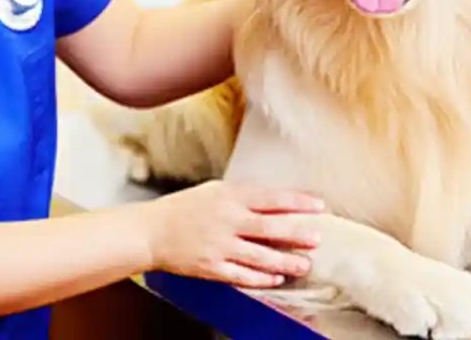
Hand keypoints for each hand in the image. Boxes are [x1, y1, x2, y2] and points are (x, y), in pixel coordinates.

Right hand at [136, 180, 324, 287]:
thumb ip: (243, 196)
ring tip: (304, 265)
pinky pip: (243, 276)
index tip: (319, 206)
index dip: (298, 203)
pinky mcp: (212, 267)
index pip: (271, 199)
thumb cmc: (183, 208)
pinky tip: (276, 279)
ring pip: (261, 257)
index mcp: (229, 197)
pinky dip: (262, 279)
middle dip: (298, 234)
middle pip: (271, 229)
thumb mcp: (214, 191)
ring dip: (286, 262)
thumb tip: (276, 202)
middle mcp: (227, 221)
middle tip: (318, 238)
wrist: (151, 231)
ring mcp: (220, 246)